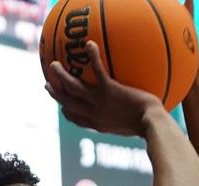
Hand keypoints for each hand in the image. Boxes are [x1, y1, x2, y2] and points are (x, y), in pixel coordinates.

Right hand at [43, 42, 163, 136]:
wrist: (151, 124)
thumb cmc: (150, 125)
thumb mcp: (135, 127)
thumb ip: (128, 120)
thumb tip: (135, 116)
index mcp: (99, 124)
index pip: (77, 120)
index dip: (67, 113)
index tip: (62, 108)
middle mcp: (95, 114)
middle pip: (68, 103)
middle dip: (56, 94)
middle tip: (47, 84)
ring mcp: (100, 102)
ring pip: (73, 88)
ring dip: (62, 76)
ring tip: (54, 65)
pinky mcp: (109, 90)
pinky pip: (97, 71)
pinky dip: (92, 57)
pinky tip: (89, 45)